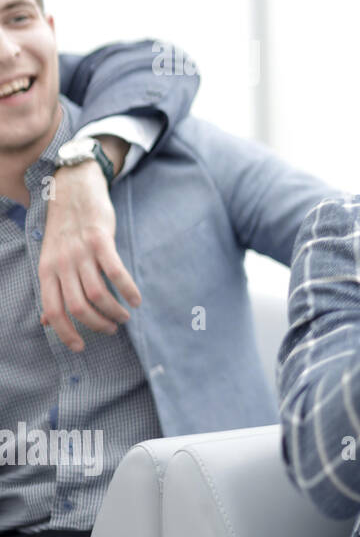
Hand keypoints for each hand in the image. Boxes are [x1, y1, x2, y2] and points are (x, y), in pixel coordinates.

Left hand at [38, 155, 141, 351]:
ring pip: (97, 293)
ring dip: (113, 311)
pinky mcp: (101, 241)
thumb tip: (47, 320)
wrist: (74, 188)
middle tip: (112, 329)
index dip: (67, 333)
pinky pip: (116, 273)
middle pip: (78, 306)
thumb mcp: (51, 257)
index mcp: (47, 270)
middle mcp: (62, 263)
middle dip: (97, 324)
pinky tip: (136, 299)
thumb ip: (51, 288)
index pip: (54, 310)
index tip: (82, 347)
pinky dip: (128, 290)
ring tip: (125, 317)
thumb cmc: (65, 226)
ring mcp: (81, 252)